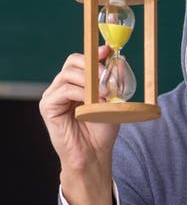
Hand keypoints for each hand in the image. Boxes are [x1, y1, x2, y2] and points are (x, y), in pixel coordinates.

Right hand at [39, 44, 118, 204]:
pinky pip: (64, 90)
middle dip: (92, 66)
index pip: (81, 60)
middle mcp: (62, 86)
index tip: (108, 50)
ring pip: (68, 74)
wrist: (94, 154)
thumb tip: (120, 61)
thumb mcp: (113, 102)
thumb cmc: (101, 131)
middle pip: (73, 62)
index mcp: (76, 84)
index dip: (94, 53)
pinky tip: (91, 102)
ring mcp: (53, 95)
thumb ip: (114, 83)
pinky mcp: (48, 106)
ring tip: (103, 95)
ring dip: (89, 82)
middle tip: (107, 78)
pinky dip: (80, 93)